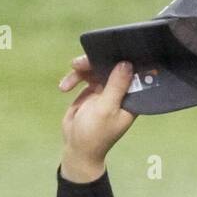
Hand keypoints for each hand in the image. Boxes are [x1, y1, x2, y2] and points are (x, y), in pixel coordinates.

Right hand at [58, 56, 138, 181]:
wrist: (77, 148)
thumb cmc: (95, 134)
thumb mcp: (106, 109)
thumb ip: (116, 86)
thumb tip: (126, 63)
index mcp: (130, 99)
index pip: (132, 73)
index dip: (124, 59)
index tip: (114, 47)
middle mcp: (120, 93)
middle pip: (112, 67)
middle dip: (96, 60)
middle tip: (80, 61)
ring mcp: (105, 92)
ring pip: (96, 69)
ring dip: (83, 68)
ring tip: (72, 68)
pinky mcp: (91, 92)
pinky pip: (84, 77)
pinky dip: (73, 79)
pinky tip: (64, 87)